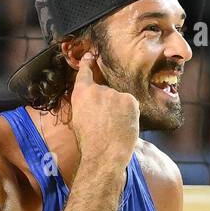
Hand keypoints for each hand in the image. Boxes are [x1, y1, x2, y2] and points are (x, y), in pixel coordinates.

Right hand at [69, 52, 138, 170]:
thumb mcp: (78, 119)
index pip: (84, 73)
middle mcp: (97, 89)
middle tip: (106, 123)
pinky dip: (130, 114)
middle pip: (106, 92)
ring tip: (114, 127)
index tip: (90, 57)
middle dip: (108, 105)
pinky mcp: (129, 100)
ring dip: (119, 110)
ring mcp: (115, 94)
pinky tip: (124, 126)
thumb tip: (93, 102)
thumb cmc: (89, 143)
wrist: (104, 154)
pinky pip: (131, 105)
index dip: (87, 64)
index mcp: (81, 94)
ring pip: (120, 100)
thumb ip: (85, 105)